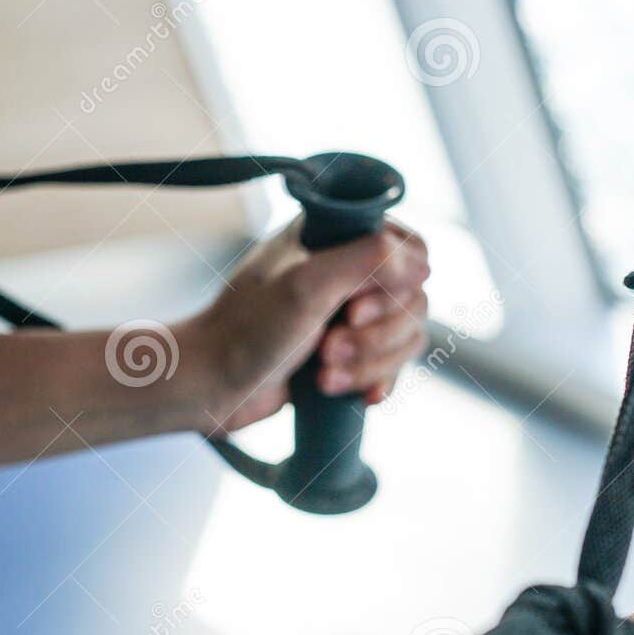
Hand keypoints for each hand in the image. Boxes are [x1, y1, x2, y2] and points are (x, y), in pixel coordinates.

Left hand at [184, 216, 429, 432]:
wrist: (213, 386)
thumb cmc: (246, 332)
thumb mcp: (307, 286)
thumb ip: (367, 260)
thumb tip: (420, 262)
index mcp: (334, 238)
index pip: (408, 247)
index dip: (396, 284)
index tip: (355, 308)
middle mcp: (347, 270)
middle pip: (413, 299)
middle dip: (375, 336)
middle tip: (328, 347)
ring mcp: (349, 313)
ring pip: (406, 337)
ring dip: (370, 363)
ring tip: (325, 374)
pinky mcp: (350, 351)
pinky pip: (393, 365)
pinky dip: (377, 381)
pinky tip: (358, 395)